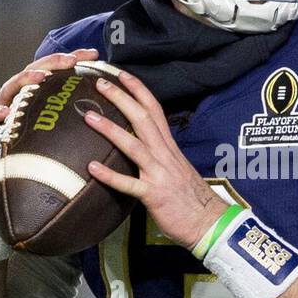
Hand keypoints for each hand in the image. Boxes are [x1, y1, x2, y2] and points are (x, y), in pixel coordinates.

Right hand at [0, 47, 98, 194]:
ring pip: (10, 90)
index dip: (73, 60)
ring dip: (24, 81)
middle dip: (52, 62)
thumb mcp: (54, 137)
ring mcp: (1, 112)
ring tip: (40, 76)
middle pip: (33, 73)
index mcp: (36, 97)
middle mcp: (18, 100)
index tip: (93, 54)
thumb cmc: (29, 155)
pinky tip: (4, 113)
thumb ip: (72, 124)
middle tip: (71, 60)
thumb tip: (108, 120)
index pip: (54, 72)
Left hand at [83, 69, 227, 248]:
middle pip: (142, 119)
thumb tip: (141, 146)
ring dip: (110, 129)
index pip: (155, 110)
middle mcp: (164, 155)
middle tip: (100, 84)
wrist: (209, 223)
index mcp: (169, 147)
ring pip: (133, 145)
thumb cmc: (190, 198)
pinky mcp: (153, 195)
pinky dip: (110, 175)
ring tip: (88, 117)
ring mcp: (159, 174)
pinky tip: (91, 168)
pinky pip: (129, 184)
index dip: (138, 90)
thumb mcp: (176, 169)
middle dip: (121, 98)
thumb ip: (159, 155)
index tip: (121, 74)